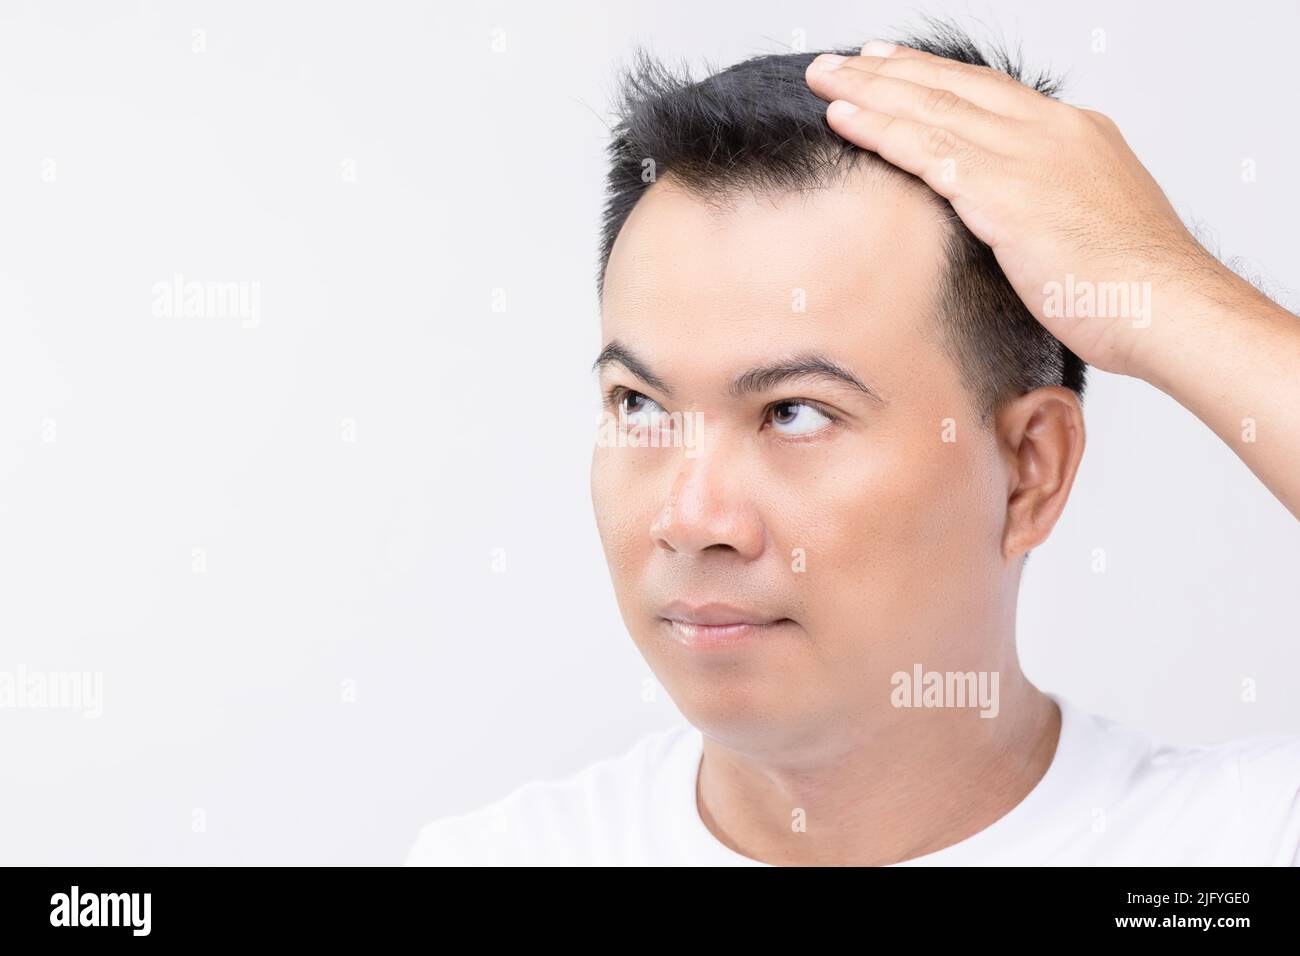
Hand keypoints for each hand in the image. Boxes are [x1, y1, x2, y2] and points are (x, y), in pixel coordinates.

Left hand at [804, 41, 1231, 379]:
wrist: (1168, 310)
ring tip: (823, 77)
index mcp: (1077, 134)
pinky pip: (926, 150)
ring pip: (932, 109)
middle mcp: (1051, 131)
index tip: (893, 64)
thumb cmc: (1135, 291)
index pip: (991, 92)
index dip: (935, 76)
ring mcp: (1028, 157)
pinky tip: (842, 118)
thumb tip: (1026, 223)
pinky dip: (879, 130)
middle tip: (840, 61)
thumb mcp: (1095, 230)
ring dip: (869, 90)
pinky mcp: (1004, 193)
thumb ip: (1053, 209)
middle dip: (889, 71)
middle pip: (952, 88)